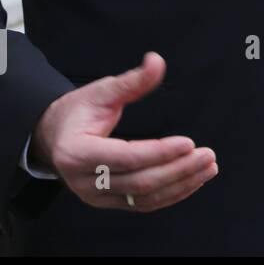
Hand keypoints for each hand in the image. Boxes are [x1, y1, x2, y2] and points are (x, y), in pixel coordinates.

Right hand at [30, 52, 217, 212]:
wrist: (55, 137)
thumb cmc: (78, 111)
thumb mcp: (101, 91)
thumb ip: (131, 81)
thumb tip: (157, 61)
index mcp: (76, 152)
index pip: (125, 157)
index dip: (159, 152)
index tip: (189, 142)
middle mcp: (84, 181)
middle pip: (138, 182)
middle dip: (177, 170)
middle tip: (208, 155)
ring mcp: (96, 197)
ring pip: (144, 197)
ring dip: (181, 184)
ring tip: (209, 167)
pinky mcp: (109, 202)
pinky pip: (143, 203)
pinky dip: (171, 194)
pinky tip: (193, 180)